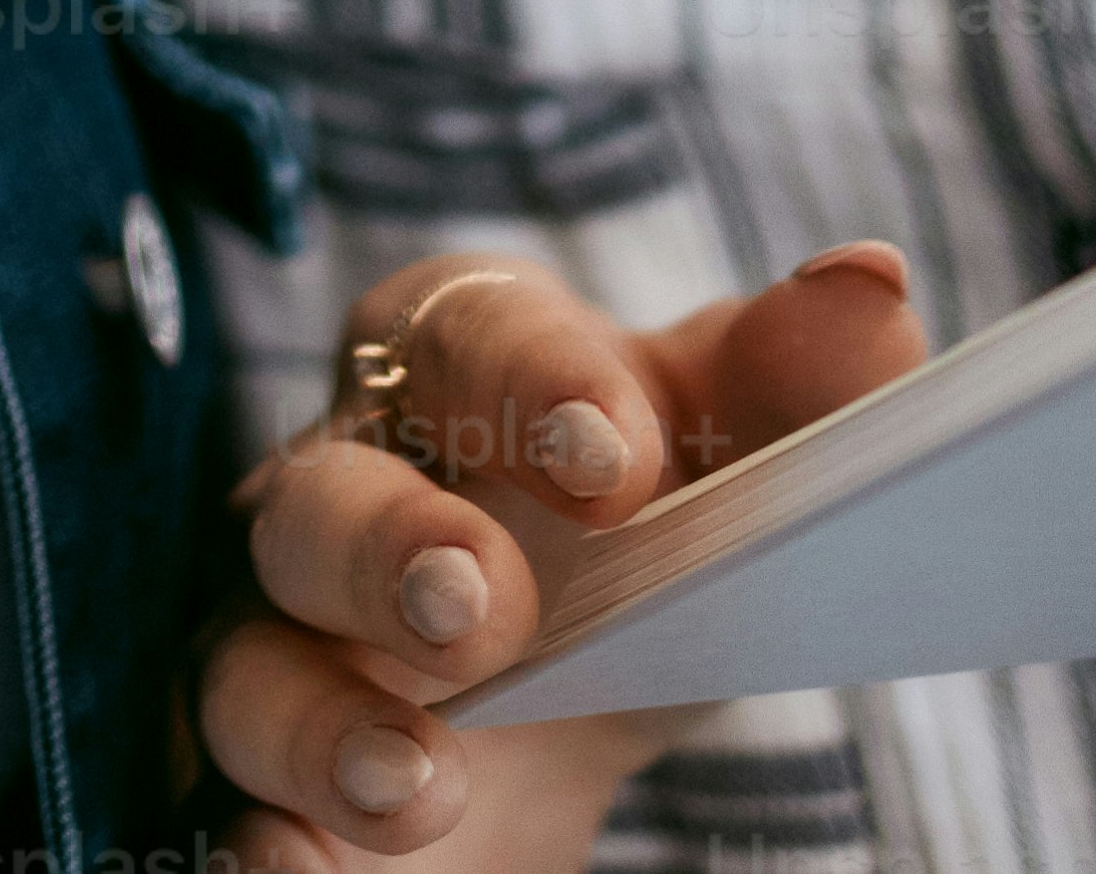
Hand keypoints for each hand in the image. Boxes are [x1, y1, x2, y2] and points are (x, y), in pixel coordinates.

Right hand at [204, 234, 927, 860]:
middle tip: (478, 608)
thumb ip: (797, 386)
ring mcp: (289, 650)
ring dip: (322, 724)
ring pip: (247, 664)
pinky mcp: (271, 791)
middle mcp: (340, 501)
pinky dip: (255, 846)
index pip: (457, 329)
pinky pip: (228, 813)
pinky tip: (296, 871)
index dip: (527, 381)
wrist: (555, 724)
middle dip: (386, 545)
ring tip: (417, 786)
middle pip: (316, 497)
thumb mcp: (731, 471)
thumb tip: (867, 282)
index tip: (621, 460)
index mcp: (454, 382)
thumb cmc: (636, 543)